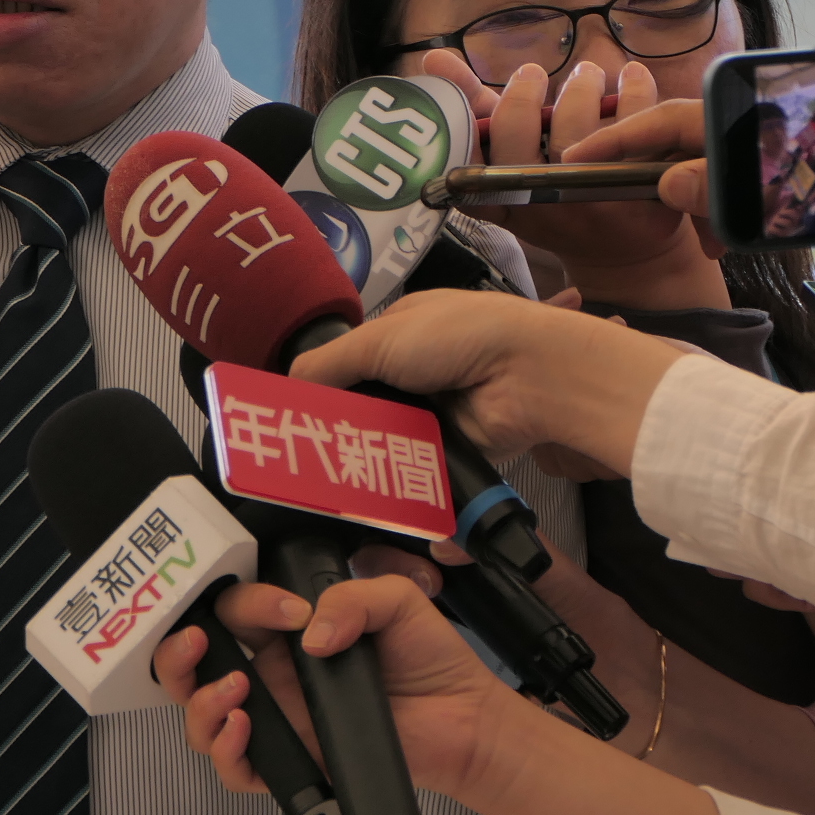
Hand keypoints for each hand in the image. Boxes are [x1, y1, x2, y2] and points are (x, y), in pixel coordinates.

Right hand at [153, 570, 524, 800]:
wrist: (464, 718)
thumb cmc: (430, 660)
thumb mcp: (396, 602)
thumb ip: (351, 598)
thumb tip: (310, 636)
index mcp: (285, 634)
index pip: (235, 611)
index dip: (248, 603)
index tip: (292, 611)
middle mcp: (270, 676)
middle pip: (193, 666)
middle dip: (176, 651)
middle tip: (195, 640)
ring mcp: (278, 721)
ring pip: (201, 719)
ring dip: (200, 702)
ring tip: (234, 691)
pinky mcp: (294, 763)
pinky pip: (238, 770)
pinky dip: (226, 751)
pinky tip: (244, 728)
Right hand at [287, 287, 685, 472]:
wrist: (528, 375)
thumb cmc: (458, 337)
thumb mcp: (380, 338)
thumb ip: (326, 363)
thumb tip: (286, 389)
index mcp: (402, 329)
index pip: (348, 360)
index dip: (323, 384)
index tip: (294, 411)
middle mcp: (418, 370)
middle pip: (362, 404)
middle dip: (338, 423)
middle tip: (302, 449)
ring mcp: (434, 412)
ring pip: (381, 439)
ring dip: (360, 451)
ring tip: (322, 473)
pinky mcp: (448, 451)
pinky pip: (407, 467)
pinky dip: (389, 474)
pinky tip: (362, 485)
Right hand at [425, 50, 710, 280]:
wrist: (625, 254)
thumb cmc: (555, 192)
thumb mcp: (509, 159)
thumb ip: (471, 108)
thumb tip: (432, 59)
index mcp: (498, 196)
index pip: (466, 150)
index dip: (471, 111)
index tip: (504, 84)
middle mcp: (536, 203)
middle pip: (514, 130)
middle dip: (525, 89)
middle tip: (536, 74)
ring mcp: (585, 201)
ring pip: (573, 123)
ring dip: (582, 83)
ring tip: (588, 75)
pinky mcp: (632, 190)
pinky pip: (634, 121)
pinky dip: (635, 87)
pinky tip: (633, 77)